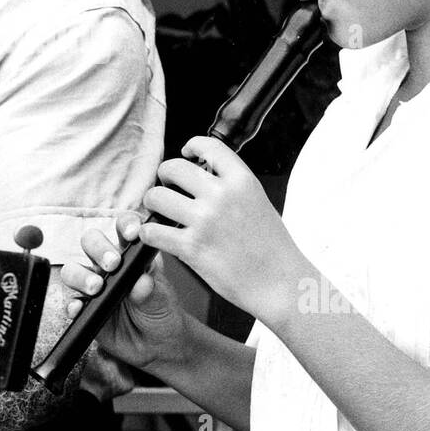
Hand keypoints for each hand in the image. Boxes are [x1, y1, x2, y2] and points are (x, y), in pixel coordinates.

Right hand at [61, 213, 189, 375]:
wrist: (157, 345)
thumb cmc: (161, 313)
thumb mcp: (163, 300)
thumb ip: (152, 290)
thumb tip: (142, 281)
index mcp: (131, 254)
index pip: (124, 228)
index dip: (125, 225)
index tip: (132, 234)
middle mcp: (108, 265)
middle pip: (91, 242)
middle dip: (99, 249)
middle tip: (112, 264)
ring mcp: (94, 285)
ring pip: (73, 269)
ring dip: (81, 275)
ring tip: (96, 288)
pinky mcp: (84, 308)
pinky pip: (70, 301)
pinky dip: (73, 304)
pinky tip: (81, 308)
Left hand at [138, 135, 304, 320]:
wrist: (281, 284)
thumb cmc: (273, 249)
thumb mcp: (259, 201)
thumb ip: (232, 186)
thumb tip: (205, 175)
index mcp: (242, 181)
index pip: (208, 145)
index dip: (192, 145)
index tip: (186, 153)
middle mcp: (222, 195)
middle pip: (173, 168)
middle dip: (165, 177)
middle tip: (167, 188)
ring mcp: (205, 221)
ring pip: (156, 196)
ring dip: (152, 204)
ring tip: (159, 213)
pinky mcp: (192, 248)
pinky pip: (152, 231)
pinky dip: (148, 233)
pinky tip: (155, 236)